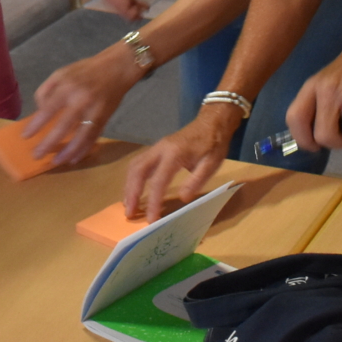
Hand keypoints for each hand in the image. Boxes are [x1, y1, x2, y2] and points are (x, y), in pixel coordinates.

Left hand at [24, 46, 137, 162]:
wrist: (116, 69)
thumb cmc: (85, 71)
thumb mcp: (62, 73)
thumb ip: (46, 90)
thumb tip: (39, 111)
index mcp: (67, 87)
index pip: (49, 109)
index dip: (37, 124)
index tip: (26, 136)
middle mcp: (81, 100)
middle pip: (64, 126)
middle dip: (49, 142)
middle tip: (36, 155)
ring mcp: (95, 111)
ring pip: (81, 136)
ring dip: (68, 152)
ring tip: (55, 162)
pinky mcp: (105, 119)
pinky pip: (93, 138)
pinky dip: (83, 150)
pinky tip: (74, 158)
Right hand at [123, 106, 237, 221]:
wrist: (212, 122)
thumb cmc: (213, 144)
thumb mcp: (212, 163)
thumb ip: (196, 180)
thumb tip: (182, 198)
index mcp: (174, 154)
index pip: (158, 181)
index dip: (153, 201)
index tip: (151, 219)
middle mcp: (160, 149)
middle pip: (137, 170)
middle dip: (131, 193)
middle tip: (129, 213)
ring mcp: (156, 148)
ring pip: (134, 166)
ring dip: (129, 186)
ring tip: (128, 205)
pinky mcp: (156, 149)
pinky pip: (138, 163)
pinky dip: (133, 178)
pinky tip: (134, 190)